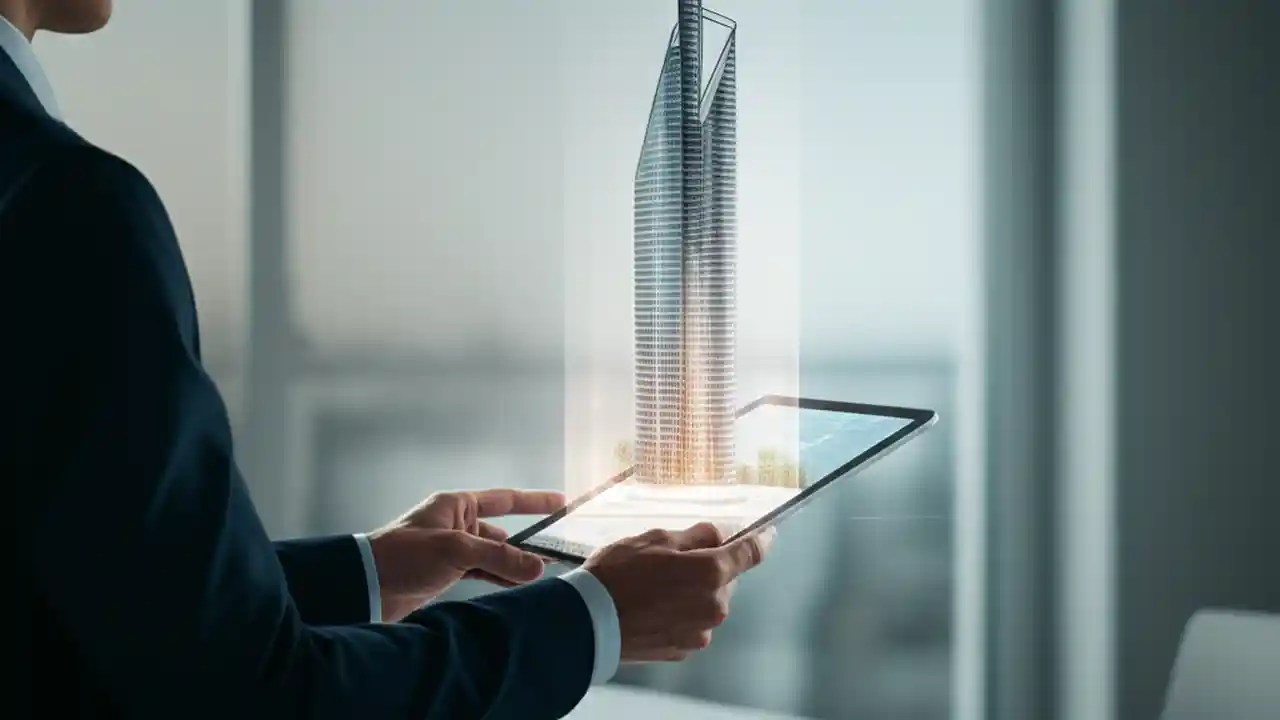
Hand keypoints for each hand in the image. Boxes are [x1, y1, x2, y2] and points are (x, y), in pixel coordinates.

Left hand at [368, 489, 563, 621]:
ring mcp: (452, 550)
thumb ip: (498, 557)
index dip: (534, 501)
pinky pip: (482, 572)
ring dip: (514, 565)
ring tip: (542, 576)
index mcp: (456, 505)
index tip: (561, 502)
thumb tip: (537, 567)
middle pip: (502, 533)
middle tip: (558, 555)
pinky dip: (499, 578)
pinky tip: (517, 587)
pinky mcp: (446, 574)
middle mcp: (456, 524)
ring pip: (494, 555)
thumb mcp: (454, 550)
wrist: (364, 586)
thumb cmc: (402, 555)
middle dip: (528, 545)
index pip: (504, 500)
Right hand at [584, 522, 774, 661]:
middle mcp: (714, 606)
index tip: (766, 533)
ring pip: (707, 602)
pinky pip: (691, 623)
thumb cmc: (618, 574)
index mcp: (711, 573)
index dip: (761, 539)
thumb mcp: (655, 539)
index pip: (752, 552)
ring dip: (693, 592)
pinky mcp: (683, 649)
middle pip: (725, 579)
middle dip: (708, 567)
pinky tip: (653, 607)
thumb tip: (718, 535)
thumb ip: (695, 536)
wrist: (588, 622)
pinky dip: (680, 613)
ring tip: (655, 587)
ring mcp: (700, 631)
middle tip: (674, 560)